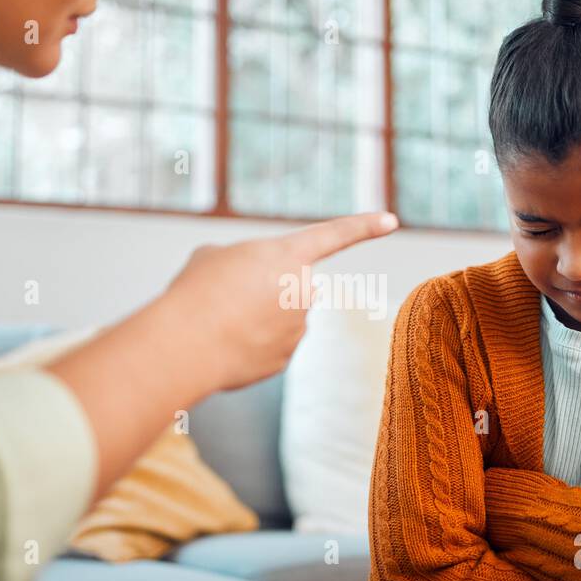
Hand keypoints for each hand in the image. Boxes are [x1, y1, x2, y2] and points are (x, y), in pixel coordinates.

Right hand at [164, 212, 398, 392]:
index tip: (392, 221)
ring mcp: (298, 328)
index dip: (363, 226)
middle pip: (288, 285)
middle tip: (225, 296)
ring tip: (220, 321)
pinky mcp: (285, 359)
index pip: (333, 235)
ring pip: (278, 317)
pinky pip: (269, 345)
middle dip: (264, 290)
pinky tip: (226, 344)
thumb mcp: (213, 257)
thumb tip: (248, 290)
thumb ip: (242, 264)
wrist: (188, 344)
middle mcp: (304, 290)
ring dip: (253, 318)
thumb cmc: (196, 292)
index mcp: (288, 255)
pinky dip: (249, 344)